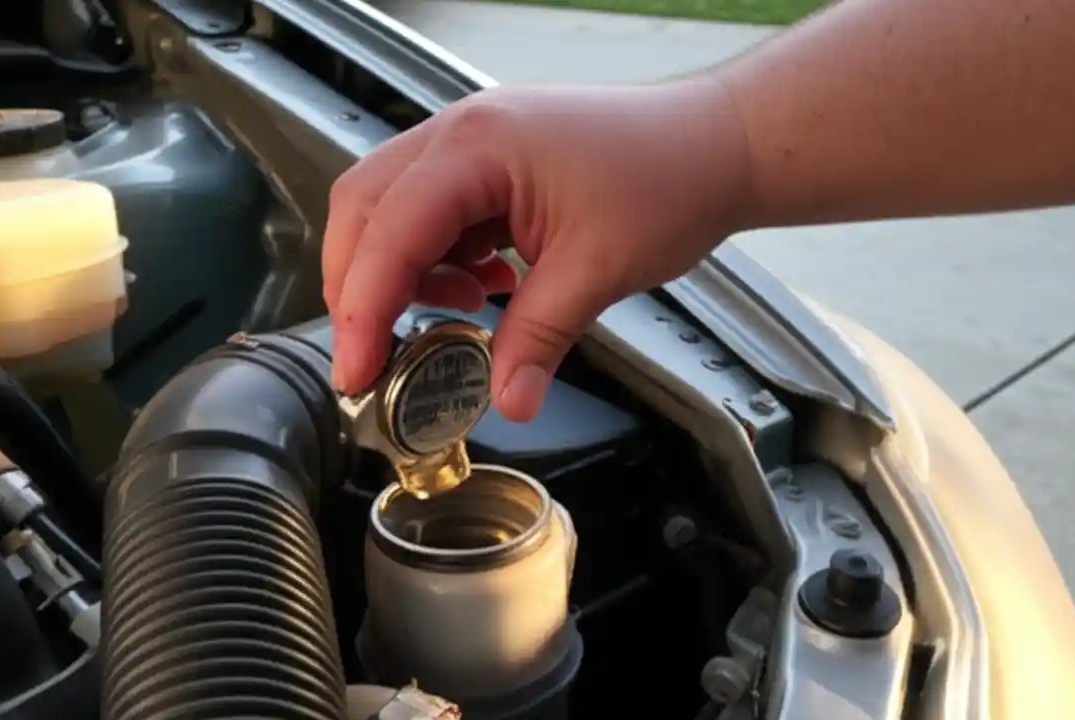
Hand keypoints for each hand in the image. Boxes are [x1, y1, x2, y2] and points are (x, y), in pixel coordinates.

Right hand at [322, 77, 752, 420]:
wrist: (717, 144)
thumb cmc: (670, 176)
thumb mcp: (597, 270)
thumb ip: (538, 339)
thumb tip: (504, 401)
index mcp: (478, 147)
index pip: (389, 231)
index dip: (363, 309)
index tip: (357, 370)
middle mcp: (462, 133)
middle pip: (365, 210)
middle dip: (362, 288)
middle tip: (379, 355)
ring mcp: (473, 143)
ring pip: (392, 211)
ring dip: (405, 273)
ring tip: (459, 312)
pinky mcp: (490, 162)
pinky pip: (434, 212)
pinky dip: (440, 259)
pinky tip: (485, 288)